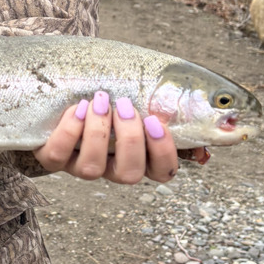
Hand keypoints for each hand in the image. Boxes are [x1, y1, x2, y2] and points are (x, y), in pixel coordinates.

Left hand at [33, 93, 184, 183]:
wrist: (57, 89)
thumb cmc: (107, 90)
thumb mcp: (139, 94)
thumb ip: (169, 107)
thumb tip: (211, 133)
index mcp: (137, 154)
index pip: (162, 172)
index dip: (163, 152)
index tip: (154, 120)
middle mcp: (110, 166)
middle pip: (129, 174)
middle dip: (129, 138)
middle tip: (123, 104)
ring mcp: (79, 164)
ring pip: (92, 169)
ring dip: (98, 131)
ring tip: (100, 100)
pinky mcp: (52, 156)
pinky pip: (58, 156)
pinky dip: (69, 130)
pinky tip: (78, 107)